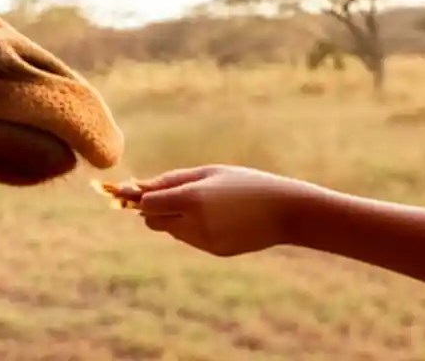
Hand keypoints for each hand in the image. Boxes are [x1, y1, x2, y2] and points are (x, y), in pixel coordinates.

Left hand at [131, 165, 315, 256]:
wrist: (286, 211)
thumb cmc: (245, 183)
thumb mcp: (209, 173)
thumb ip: (171, 180)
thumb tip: (138, 187)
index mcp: (192, 199)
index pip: (148, 205)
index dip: (140, 197)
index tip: (138, 189)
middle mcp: (196, 223)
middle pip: (153, 221)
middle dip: (153, 209)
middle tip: (164, 195)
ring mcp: (205, 241)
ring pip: (170, 231)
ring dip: (173, 218)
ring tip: (200, 203)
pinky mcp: (215, 251)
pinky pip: (190, 239)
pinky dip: (191, 228)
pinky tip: (215, 216)